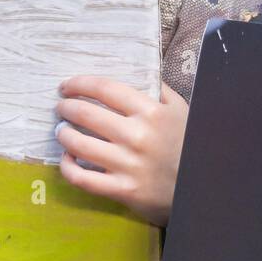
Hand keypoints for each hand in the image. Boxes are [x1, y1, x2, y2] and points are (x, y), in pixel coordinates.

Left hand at [55, 76, 187, 226]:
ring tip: (61, 130)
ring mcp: (128, 165)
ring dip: (63, 134)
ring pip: (79, 145)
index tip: (66, 86)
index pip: (104, 88)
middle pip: (86, 114)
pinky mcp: (123, 190)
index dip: (79, 84)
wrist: (200, 187)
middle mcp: (137, 136)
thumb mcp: (179, 110)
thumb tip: (136, 71)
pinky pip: (83, 178)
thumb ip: (158, 89)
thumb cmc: (186, 144)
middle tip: (61, 107)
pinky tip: (67, 159)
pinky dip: (67, 167)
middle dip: (66, 108)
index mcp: (151, 111)